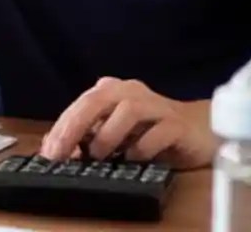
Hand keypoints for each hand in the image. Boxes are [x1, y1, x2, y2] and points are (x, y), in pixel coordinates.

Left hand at [40, 77, 217, 169]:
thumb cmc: (151, 132)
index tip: (49, 152)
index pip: (81, 104)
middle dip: (75, 127)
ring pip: (127, 111)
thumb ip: (87, 136)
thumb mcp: (114, 133)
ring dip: (108, 135)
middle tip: (62, 153)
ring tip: (99, 156)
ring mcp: (156, 106)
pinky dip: (142, 148)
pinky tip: (134, 159)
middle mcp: (132, 92)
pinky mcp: (177, 124)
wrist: (201, 130)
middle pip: (98, 101)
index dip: (62, 128)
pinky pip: (157, 133)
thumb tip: (55, 147)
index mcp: (113, 91)